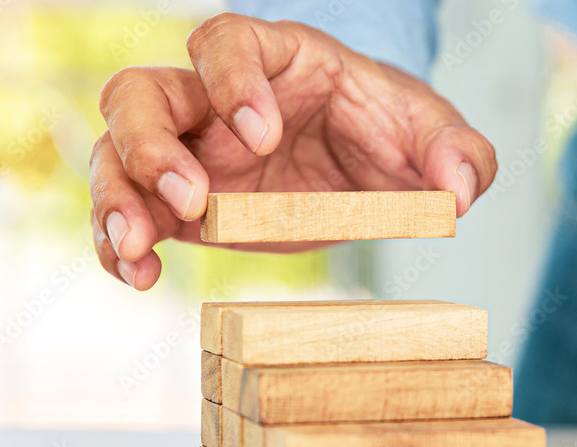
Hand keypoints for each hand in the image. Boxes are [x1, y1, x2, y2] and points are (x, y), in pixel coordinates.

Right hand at [90, 12, 496, 288]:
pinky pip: (128, 211)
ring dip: (117, 200)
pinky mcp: (176, 205)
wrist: (358, 164)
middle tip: (191, 198)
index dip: (231, 80)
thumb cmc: (384, 131)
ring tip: (139, 250)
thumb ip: (454, 151)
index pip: (226, 41)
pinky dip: (119, 244)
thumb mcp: (430, 133)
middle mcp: (212, 101)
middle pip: (140, 92)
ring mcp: (187, 152)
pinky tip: (138, 276)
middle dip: (151, 144)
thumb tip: (461, 192)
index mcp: (274, 60)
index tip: (262, 135)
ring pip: (116, 153)